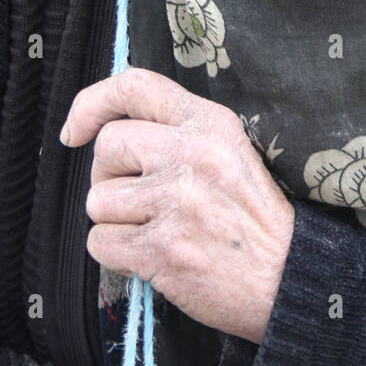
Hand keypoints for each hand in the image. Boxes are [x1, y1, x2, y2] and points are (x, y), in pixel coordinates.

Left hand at [59, 68, 295, 344]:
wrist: (289, 279)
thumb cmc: (252, 218)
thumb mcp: (230, 151)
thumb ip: (178, 132)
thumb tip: (102, 131)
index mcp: (211, 122)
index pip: (135, 86)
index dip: (92, 103)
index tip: (76, 130)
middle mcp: (192, 154)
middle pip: (106, 147)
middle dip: (108, 176)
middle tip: (137, 198)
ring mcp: (176, 202)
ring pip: (98, 200)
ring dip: (115, 220)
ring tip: (155, 230)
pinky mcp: (162, 250)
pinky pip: (100, 243)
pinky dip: (116, 255)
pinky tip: (151, 257)